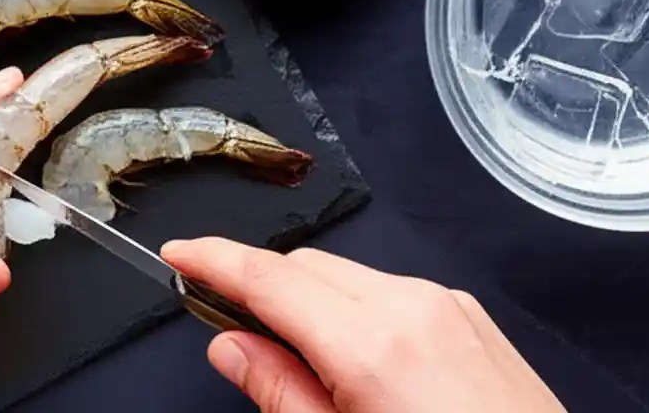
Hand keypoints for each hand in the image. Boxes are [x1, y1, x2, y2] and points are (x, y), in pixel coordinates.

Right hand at [162, 238, 564, 412]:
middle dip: (260, 285)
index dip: (214, 260)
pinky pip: (390, 291)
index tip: (179, 255)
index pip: (268, 278)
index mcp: (370, 346)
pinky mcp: (470, 317)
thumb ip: (280, 393)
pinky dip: (354, 308)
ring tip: (301, 363)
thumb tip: (232, 349)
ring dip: (308, 299)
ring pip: (346, 275)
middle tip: (230, 329)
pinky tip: (354, 359)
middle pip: (304, 266)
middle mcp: (410, 307)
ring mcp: (447, 306)